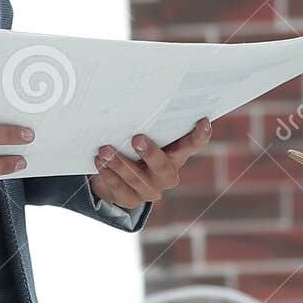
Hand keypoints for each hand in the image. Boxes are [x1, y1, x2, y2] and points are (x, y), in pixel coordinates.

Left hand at [88, 117, 213, 206]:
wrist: (113, 175)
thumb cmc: (132, 146)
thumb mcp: (143, 134)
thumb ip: (147, 125)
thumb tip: (136, 102)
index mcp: (176, 155)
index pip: (194, 145)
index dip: (200, 136)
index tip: (203, 121)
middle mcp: (167, 175)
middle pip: (164, 167)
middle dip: (150, 153)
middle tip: (137, 138)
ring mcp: (150, 190)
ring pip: (138, 179)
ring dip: (120, 163)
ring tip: (105, 150)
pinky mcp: (131, 200)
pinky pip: (121, 189)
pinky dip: (109, 175)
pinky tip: (100, 162)